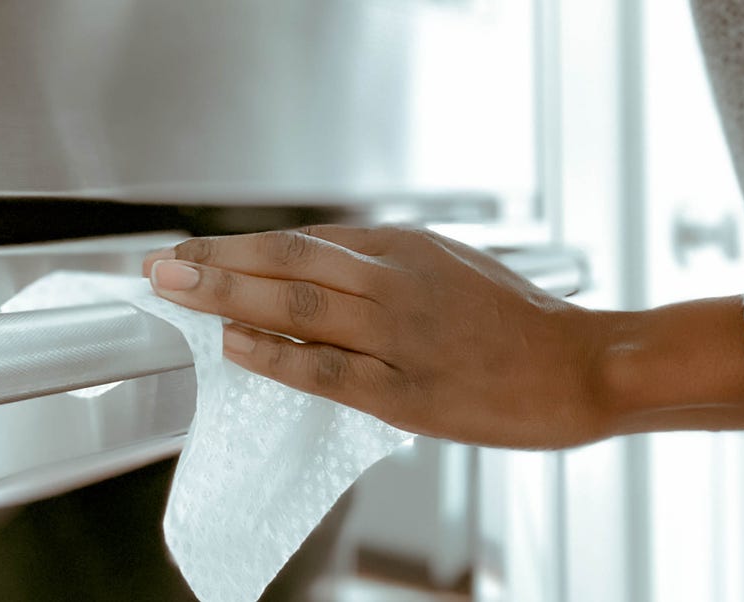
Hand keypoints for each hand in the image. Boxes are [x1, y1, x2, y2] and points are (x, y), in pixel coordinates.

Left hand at [142, 226, 613, 448]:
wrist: (580, 368)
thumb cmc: (521, 322)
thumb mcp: (454, 269)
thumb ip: (391, 269)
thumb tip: (323, 276)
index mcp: (409, 249)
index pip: (308, 241)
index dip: (246, 246)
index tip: (202, 251)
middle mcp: (398, 284)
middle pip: (290, 263)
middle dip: (218, 262)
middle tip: (163, 265)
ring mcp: (400, 338)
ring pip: (298, 309)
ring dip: (230, 299)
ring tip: (179, 296)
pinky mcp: (406, 393)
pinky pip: (325, 370)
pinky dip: (275, 355)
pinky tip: (237, 346)